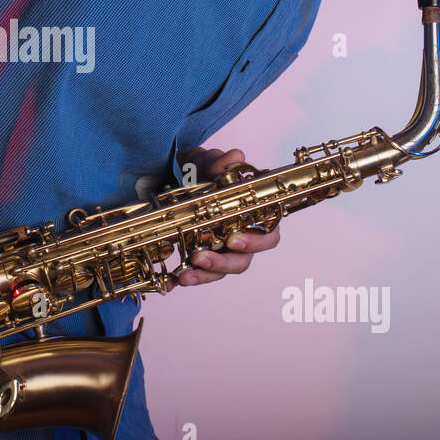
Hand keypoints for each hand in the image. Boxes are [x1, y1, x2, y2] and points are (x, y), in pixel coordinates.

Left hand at [166, 147, 280, 290]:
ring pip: (219, 271)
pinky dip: (184, 279)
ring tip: (184, 275)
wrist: (176, 179)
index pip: (268, 235)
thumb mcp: (207, 163)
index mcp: (251, 216)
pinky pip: (196, 274)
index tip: (233, 239)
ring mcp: (218, 249)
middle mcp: (239, 237)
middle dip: (223, 263)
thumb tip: (234, 157)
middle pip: (243, 261)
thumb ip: (220, 162)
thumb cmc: (202, 173)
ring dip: (203, 275)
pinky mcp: (198, 257)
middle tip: (201, 257)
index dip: (256, 242)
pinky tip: (170, 282)